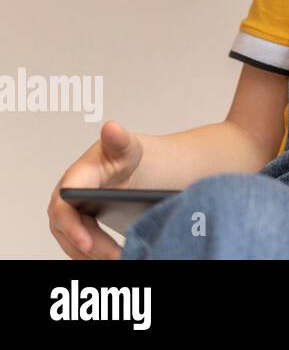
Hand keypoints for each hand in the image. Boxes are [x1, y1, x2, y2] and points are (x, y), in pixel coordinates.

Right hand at [47, 120, 143, 258]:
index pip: (64, 208)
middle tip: (115, 257)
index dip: (73, 228)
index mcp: (73, 180)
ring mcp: (70, 216)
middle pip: (69, 231)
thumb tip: (111, 127)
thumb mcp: (126, 147)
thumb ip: (119, 139)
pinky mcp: (78, 227)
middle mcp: (65, 200)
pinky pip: (80, 246)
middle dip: (90, 247)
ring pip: (74, 242)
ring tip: (119, 259)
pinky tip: (112, 260)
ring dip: (92, 255)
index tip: (88, 243)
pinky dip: (92, 256)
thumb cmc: (122, 156)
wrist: (126, 166)